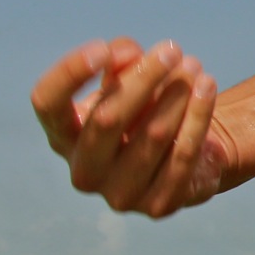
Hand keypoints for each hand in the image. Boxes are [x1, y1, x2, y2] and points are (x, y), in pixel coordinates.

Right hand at [31, 38, 226, 216]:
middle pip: (106, 119)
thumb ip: (121, 58)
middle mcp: (84, 172)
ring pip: (153, 136)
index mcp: (64, 136)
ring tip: (194, 66)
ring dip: (177, 94)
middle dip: (143, 79)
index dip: (70, 73)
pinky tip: (206, 89)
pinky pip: (182, 156)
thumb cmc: (144, 107)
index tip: (101, 48)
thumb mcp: (125, 77)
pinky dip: (197, 117)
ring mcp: (119, 196)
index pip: (47, 103)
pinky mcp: (158, 206)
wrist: (183, 151)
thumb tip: (127, 54)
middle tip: (171, 49)